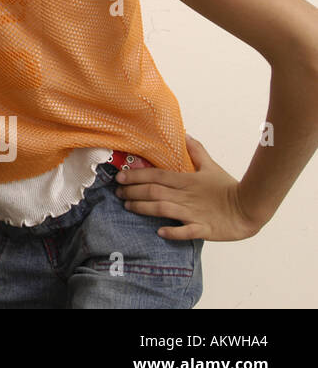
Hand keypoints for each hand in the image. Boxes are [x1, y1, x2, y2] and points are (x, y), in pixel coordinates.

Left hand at [114, 135, 263, 241]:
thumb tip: (185, 135)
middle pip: (154, 192)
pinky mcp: (204, 229)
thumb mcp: (211, 166)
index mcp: (187, 180)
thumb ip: (196, 152)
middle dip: (133, 192)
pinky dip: (173, 232)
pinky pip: (186, 231)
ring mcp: (194, 213)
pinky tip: (159, 231)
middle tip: (117, 193)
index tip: (120, 177)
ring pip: (163, 209)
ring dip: (143, 208)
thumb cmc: (228, 188)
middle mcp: (186, 196)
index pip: (156, 176)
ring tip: (128, 207)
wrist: (250, 207)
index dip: (137, 176)